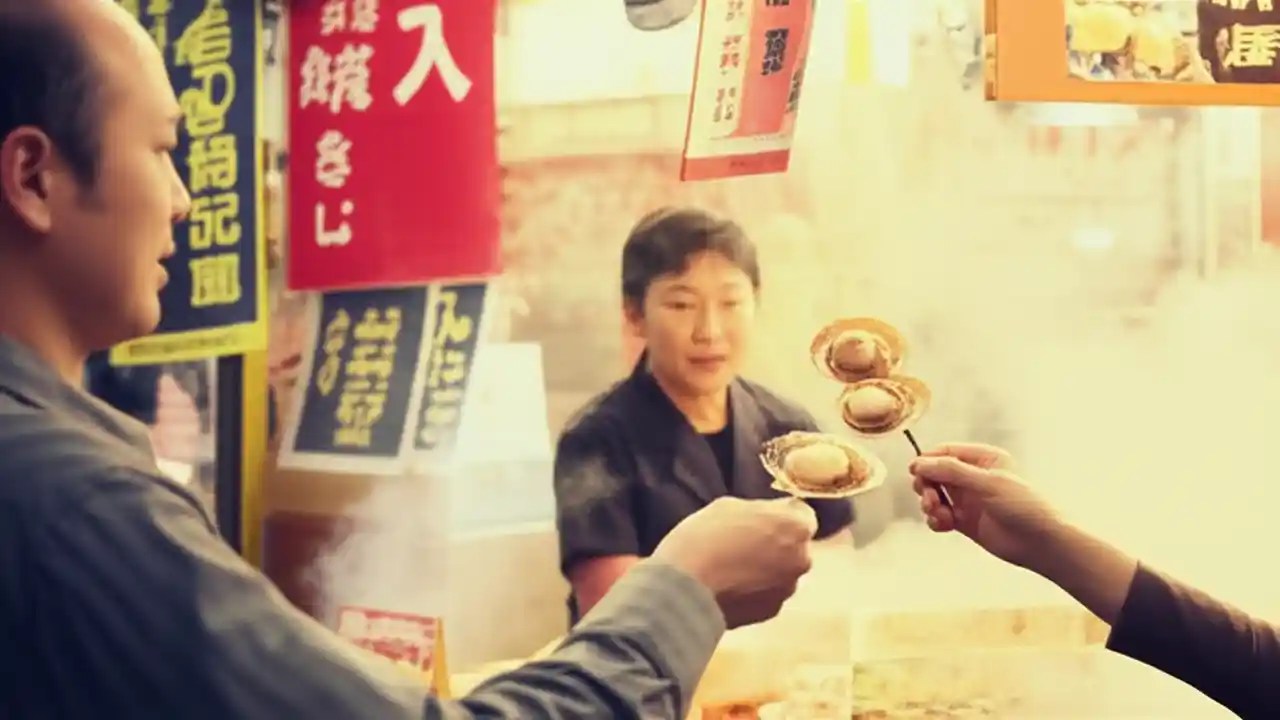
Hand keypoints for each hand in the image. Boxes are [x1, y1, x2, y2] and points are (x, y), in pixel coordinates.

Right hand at [654, 497, 816, 628]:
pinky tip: (728, 586)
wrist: (684, 590)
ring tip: (731, 567)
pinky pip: (767, 594)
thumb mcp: (730, 506)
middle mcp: (801, 560)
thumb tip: (769, 517)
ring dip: (765, 568)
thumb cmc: (704, 538)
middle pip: (794, 546)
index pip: (802, 514)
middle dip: (775, 543)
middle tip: (742, 541)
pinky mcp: (769, 613)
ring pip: (781, 572)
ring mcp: (786, 590)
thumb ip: (760, 511)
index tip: (760, 516)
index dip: (781, 513)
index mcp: (796, 527)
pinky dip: (754, 590)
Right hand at [909, 443, 1061, 569]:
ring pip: (935, 495)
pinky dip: (936, 520)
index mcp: (984, 459)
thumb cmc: (1024, 507)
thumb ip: (952, 472)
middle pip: (935, 474)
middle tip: (929, 499)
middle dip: (927, 486)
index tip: (915, 472)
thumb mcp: (988, 483)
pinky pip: (940, 515)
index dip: (928, 460)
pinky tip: (944, 525)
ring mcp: (969, 499)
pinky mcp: (965, 521)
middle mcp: (974, 477)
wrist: (1042, 543)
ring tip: (939, 515)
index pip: (946, 452)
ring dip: (930, 504)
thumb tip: (919, 463)